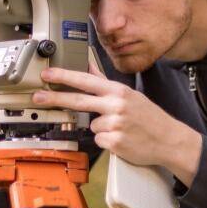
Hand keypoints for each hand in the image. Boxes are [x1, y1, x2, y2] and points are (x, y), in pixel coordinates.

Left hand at [33, 65, 202, 185]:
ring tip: (120, 129)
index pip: (86, 81)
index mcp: (118, 91)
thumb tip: (88, 65)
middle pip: (78, 100)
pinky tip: (121, 139)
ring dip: (100, 128)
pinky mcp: (115, 142)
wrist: (169, 139)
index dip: (65, 76)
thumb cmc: (149, 117)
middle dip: (55, 97)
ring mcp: (115, 124)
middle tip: (38, 96)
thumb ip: (105, 82)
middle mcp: (116, 105)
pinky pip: (98, 140)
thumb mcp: (130, 95)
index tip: (48, 74)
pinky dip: (106, 141)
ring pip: (91, 125)